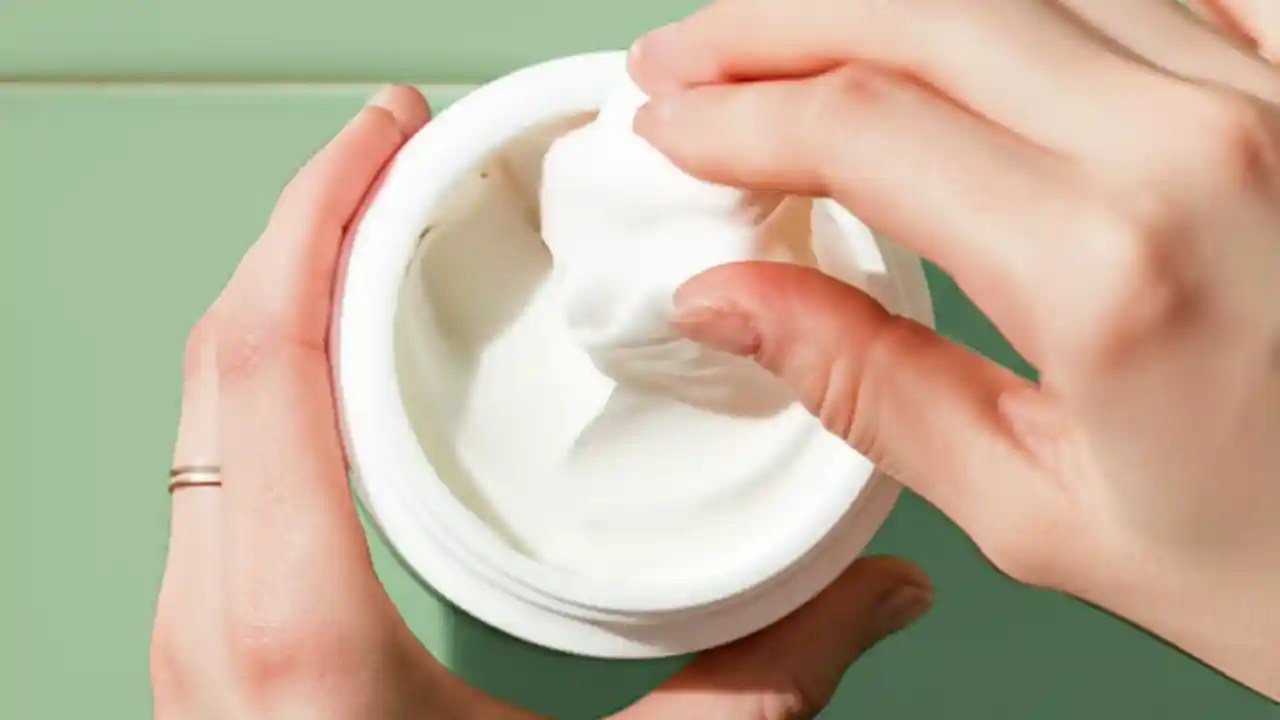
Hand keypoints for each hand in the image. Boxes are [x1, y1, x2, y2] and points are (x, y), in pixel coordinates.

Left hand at [149, 84, 931, 718]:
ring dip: (287, 295)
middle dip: (305, 224)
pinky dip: (274, 375)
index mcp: (298, 636)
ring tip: (377, 229)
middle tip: (399, 148)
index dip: (319, 218)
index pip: (271, 360)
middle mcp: (213, 620)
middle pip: (227, 356)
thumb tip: (885, 588)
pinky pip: (220, 466)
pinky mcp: (205, 648)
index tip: (386, 132)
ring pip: (211, 408)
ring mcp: (191, 633)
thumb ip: (763, 684)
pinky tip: (342, 359)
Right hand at [629, 0, 1279, 698]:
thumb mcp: (1040, 509)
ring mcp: (1273, 88)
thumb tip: (728, 300)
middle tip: (687, 54)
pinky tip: (971, 27)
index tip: (666, 129)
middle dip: (772, 25)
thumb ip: (867, 386)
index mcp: (1107, 265)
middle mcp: (1195, 140)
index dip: (736, 119)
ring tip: (793, 31)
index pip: (861, 129)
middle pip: (922, 12)